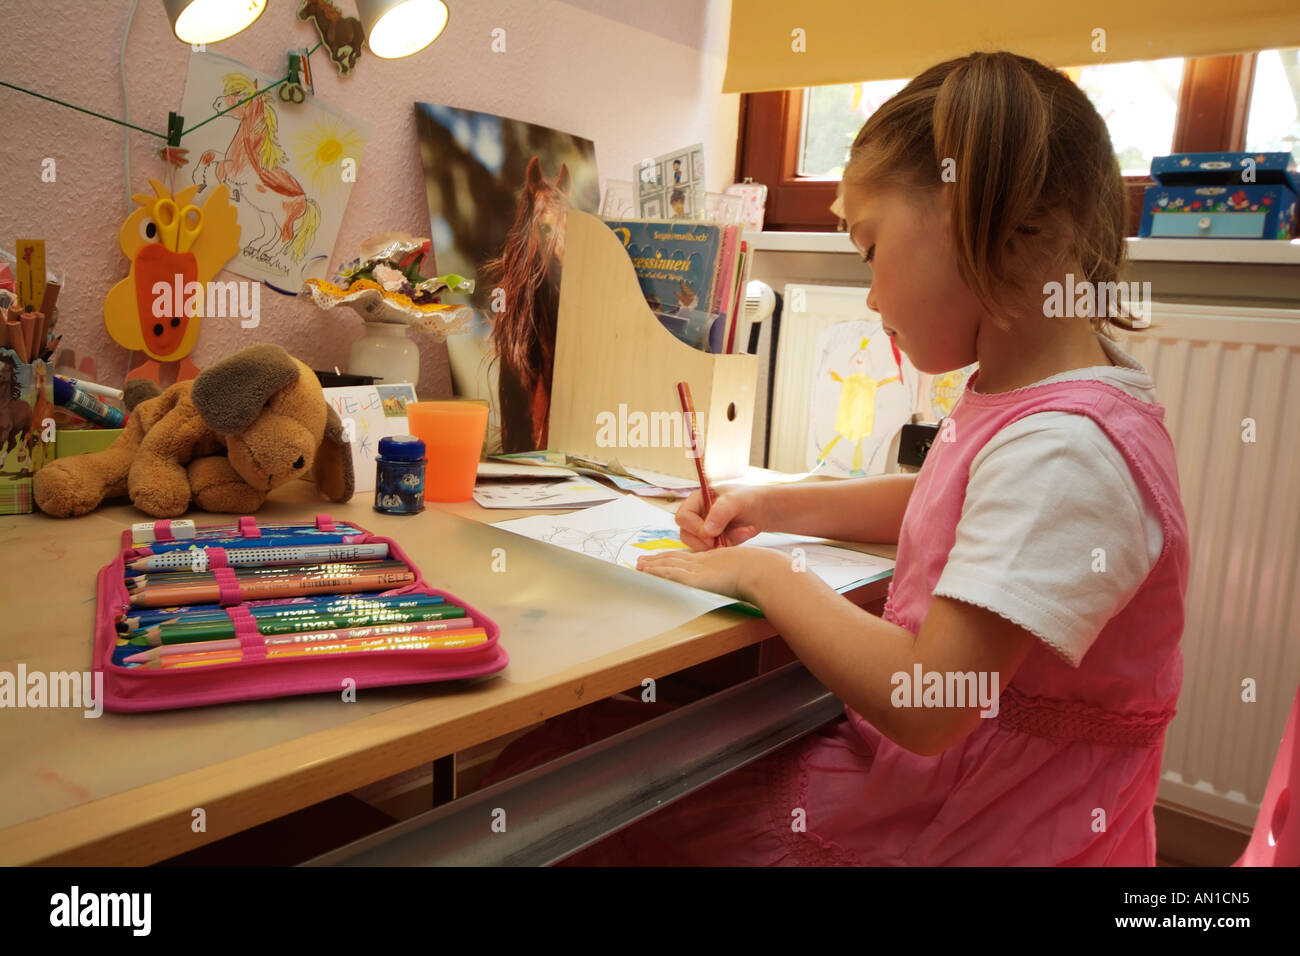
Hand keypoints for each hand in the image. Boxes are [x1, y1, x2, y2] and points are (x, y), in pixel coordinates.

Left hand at [637, 545, 789, 602]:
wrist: (765, 571)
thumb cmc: (764, 573)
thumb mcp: (753, 572)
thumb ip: (747, 574)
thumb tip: (757, 580)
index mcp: (717, 560)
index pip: (690, 558)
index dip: (675, 557)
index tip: (664, 558)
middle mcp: (705, 562)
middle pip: (676, 559)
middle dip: (658, 560)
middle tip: (642, 560)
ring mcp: (701, 569)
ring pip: (670, 565)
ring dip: (653, 566)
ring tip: (638, 565)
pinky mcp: (697, 577)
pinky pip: (672, 573)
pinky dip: (658, 572)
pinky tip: (646, 572)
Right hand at [675, 487, 766, 550]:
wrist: (762, 509)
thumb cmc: (747, 498)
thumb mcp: (736, 501)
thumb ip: (721, 512)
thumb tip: (707, 531)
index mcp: (696, 500)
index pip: (683, 517)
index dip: (695, 528)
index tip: (712, 534)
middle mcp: (696, 516)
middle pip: (686, 535)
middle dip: (706, 541)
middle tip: (724, 540)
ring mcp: (703, 530)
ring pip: (698, 546)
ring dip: (720, 545)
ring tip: (742, 533)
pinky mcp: (712, 542)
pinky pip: (712, 552)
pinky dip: (729, 547)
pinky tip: (744, 535)